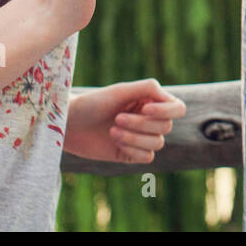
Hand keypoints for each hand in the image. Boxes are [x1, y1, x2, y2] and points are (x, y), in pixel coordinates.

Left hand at [65, 78, 186, 163]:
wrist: (68, 124)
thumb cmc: (92, 103)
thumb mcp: (119, 91)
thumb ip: (146, 88)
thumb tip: (166, 94)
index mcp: (149, 100)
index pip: (177, 108)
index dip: (165, 110)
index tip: (144, 108)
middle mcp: (148, 119)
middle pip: (166, 126)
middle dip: (142, 124)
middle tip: (117, 118)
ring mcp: (140, 137)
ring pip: (158, 143)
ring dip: (135, 138)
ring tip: (112, 131)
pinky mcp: (131, 154)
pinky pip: (147, 157)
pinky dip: (133, 150)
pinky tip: (116, 143)